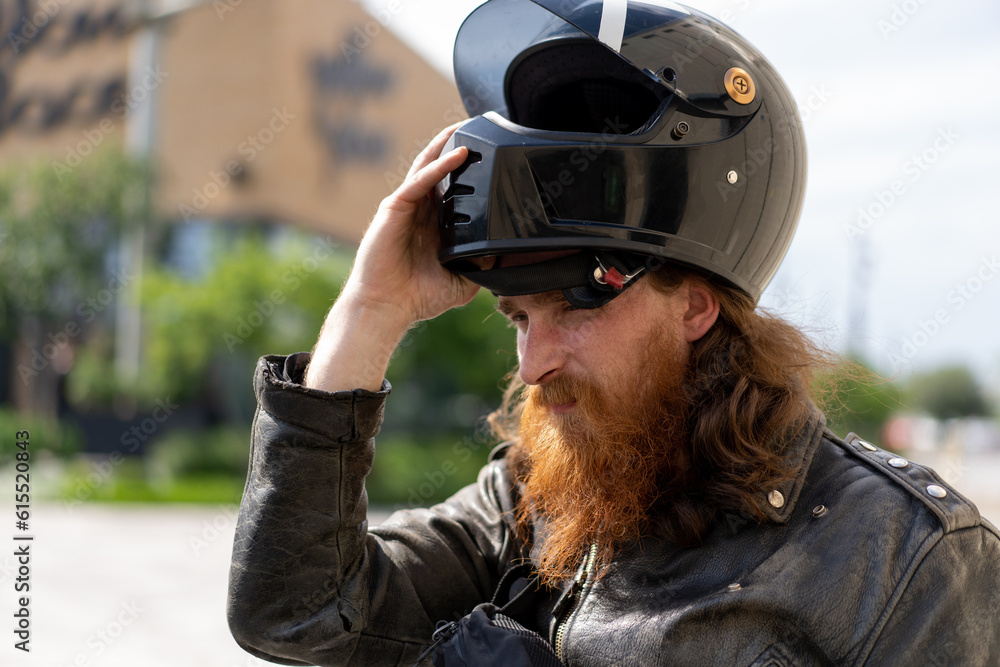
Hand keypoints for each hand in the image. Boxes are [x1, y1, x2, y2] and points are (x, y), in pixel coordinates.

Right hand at [304, 123, 478, 391]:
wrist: (386, 308)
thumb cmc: (417, 298)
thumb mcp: (463, 281)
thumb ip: (482, 265)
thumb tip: (506, 252)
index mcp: (435, 225)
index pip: (455, 189)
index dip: (470, 172)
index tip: (493, 158)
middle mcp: (421, 211)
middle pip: (442, 169)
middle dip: (459, 147)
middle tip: (482, 129)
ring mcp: (407, 207)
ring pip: (430, 166)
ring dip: (448, 145)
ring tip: (468, 126)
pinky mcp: (395, 208)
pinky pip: (420, 181)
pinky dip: (439, 166)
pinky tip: (459, 154)